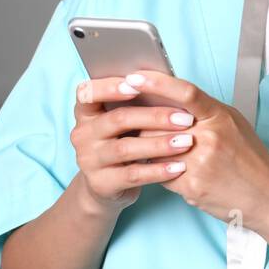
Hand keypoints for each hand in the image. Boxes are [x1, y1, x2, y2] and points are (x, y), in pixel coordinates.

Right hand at [69, 71, 197, 211]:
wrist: (106, 186)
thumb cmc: (121, 142)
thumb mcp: (122, 122)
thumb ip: (134, 103)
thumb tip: (165, 82)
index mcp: (86, 112)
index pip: (87, 92)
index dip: (109, 87)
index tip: (136, 83)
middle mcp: (82, 134)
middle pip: (117, 119)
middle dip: (155, 117)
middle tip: (185, 118)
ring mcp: (88, 160)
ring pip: (125, 148)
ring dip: (160, 144)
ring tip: (186, 142)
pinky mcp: (101, 183)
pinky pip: (132, 175)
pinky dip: (158, 170)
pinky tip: (178, 167)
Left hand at [118, 70, 268, 238]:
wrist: (267, 196)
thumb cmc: (250, 159)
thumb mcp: (233, 125)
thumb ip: (204, 112)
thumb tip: (171, 100)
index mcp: (219, 116)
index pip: (185, 92)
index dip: (156, 82)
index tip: (134, 77)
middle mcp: (209, 137)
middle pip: (159, 122)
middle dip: (144, 123)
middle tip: (131, 120)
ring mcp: (199, 162)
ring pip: (154, 148)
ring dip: (149, 148)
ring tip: (152, 148)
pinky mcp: (191, 186)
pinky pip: (161, 173)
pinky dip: (159, 170)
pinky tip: (168, 170)